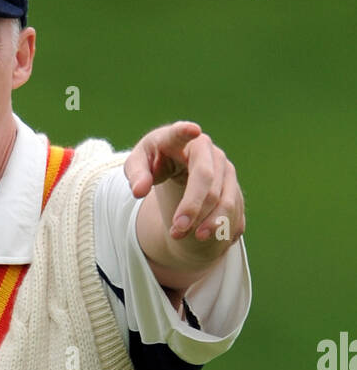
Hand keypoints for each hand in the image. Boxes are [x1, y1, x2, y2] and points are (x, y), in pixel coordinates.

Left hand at [124, 120, 244, 244]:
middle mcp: (208, 151)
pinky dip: (223, 226)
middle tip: (177, 231)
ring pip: (224, 197)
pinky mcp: (234, 187)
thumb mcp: (138, 165)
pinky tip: (210, 237)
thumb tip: (138, 191)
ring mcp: (225, 168)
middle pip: (206, 178)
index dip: (185, 132)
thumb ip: (136, 174)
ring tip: (193, 239)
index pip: (181, 133)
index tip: (192, 130)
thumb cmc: (155, 163)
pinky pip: (234, 209)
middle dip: (193, 206)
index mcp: (179, 139)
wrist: (178, 166)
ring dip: (210, 222)